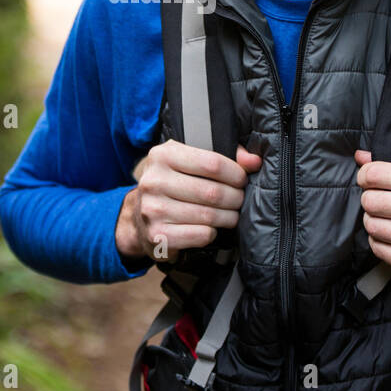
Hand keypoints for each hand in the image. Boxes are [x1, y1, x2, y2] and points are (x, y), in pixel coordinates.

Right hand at [117, 140, 260, 262]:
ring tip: (230, 215)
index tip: (241, 179)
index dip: (235, 173)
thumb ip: (223, 155)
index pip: (211, 163)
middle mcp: (154, 181)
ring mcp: (153, 209)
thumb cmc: (171, 184)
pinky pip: (201, 235)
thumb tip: (254, 161)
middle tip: (239, 200)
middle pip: (213, 192)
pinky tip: (210, 228)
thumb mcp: (188, 160)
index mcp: (162, 155)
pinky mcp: (157, 235)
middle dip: (235, 198)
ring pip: (209, 215)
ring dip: (228, 217)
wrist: (136, 216)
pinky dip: (212, 232)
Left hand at [353, 150, 390, 284]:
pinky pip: (377, 248)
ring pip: (370, 224)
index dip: (364, 175)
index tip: (368, 180)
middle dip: (371, 199)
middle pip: (369, 201)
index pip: (373, 174)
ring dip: (375, 220)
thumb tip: (361, 156)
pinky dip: (381, 241)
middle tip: (382, 201)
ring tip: (390, 219)